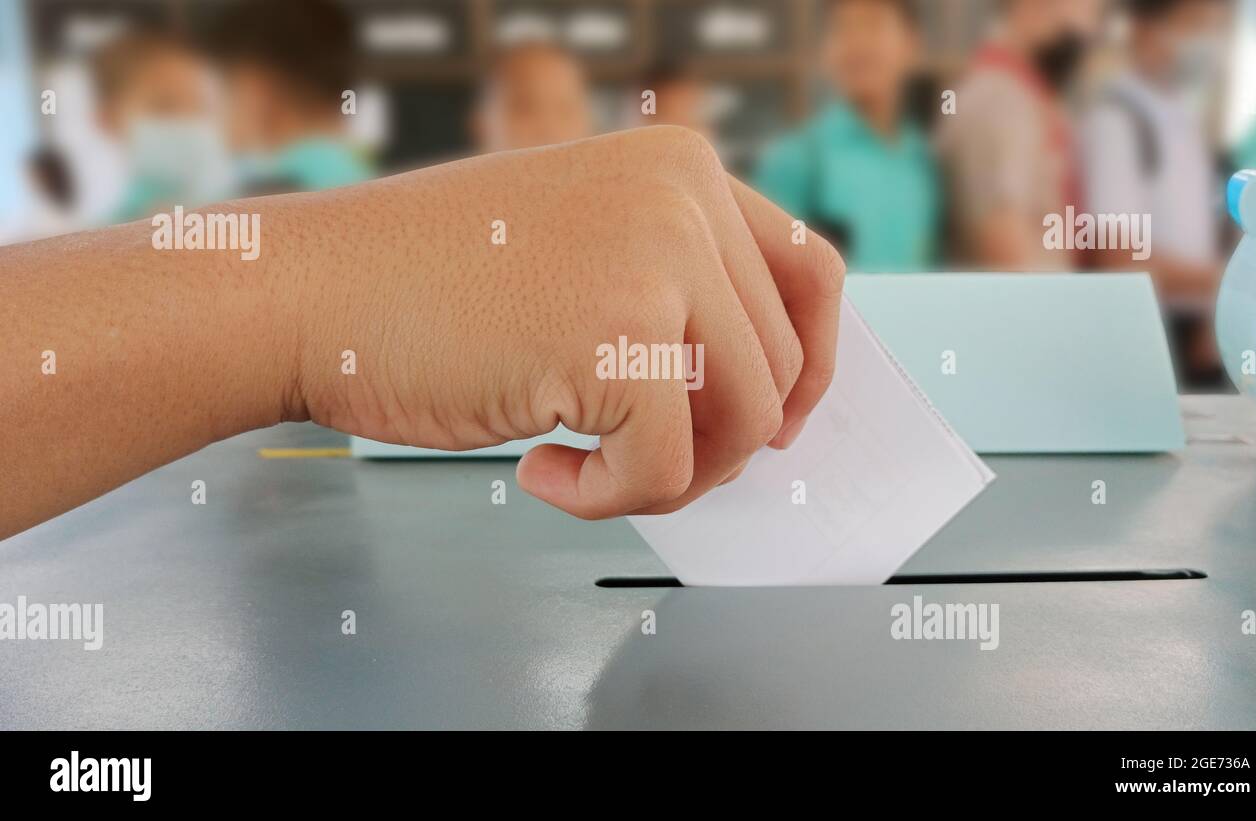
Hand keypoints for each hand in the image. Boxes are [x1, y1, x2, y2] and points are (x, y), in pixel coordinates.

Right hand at [285, 126, 845, 518]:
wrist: (306, 292)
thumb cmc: (423, 284)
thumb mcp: (579, 245)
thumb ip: (671, 286)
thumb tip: (756, 390)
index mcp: (681, 167)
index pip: (812, 271)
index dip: (809, 363)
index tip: (780, 421)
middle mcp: (682, 200)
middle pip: (779, 364)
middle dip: (720, 440)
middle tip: (639, 459)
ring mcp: (653, 263)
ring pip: (746, 422)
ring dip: (673, 473)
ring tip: (588, 463)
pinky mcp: (613, 341)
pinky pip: (667, 468)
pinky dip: (610, 497)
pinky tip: (540, 469)